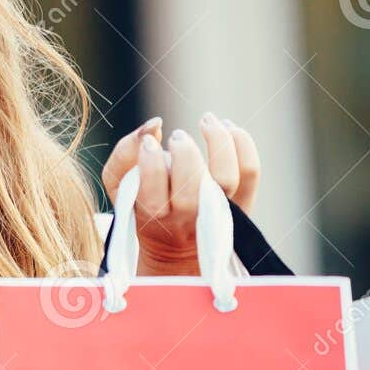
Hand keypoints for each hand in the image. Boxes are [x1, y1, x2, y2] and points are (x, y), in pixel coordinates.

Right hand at [101, 113, 260, 275]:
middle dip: (184, 153)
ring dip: (217, 141)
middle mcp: (188, 218)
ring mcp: (219, 212)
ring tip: (205, 120)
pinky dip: (242, 142)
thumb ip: (124, 154)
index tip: (148, 142)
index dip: (150, 161)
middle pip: (192, 185)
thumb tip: (153, 125)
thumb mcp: (119, 186)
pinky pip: (250, 171)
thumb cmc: (142, 207)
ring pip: (226, 176)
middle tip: (176, 137)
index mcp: (153, 217)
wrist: (176, 248)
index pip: (153, 192)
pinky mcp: (242, 203)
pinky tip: (226, 127)